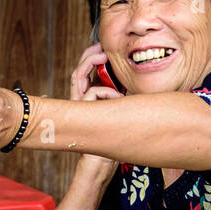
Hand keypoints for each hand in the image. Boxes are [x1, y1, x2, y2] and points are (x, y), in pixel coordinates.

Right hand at [70, 43, 122, 181]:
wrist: (100, 163)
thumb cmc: (113, 141)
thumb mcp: (121, 112)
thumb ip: (121, 97)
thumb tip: (132, 82)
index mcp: (89, 98)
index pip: (86, 72)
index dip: (93, 57)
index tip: (105, 48)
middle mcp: (81, 99)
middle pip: (79, 69)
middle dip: (89, 54)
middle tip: (101, 46)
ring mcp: (79, 105)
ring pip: (78, 75)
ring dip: (91, 63)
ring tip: (103, 56)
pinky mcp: (80, 111)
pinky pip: (91, 92)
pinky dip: (106, 91)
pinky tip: (117, 98)